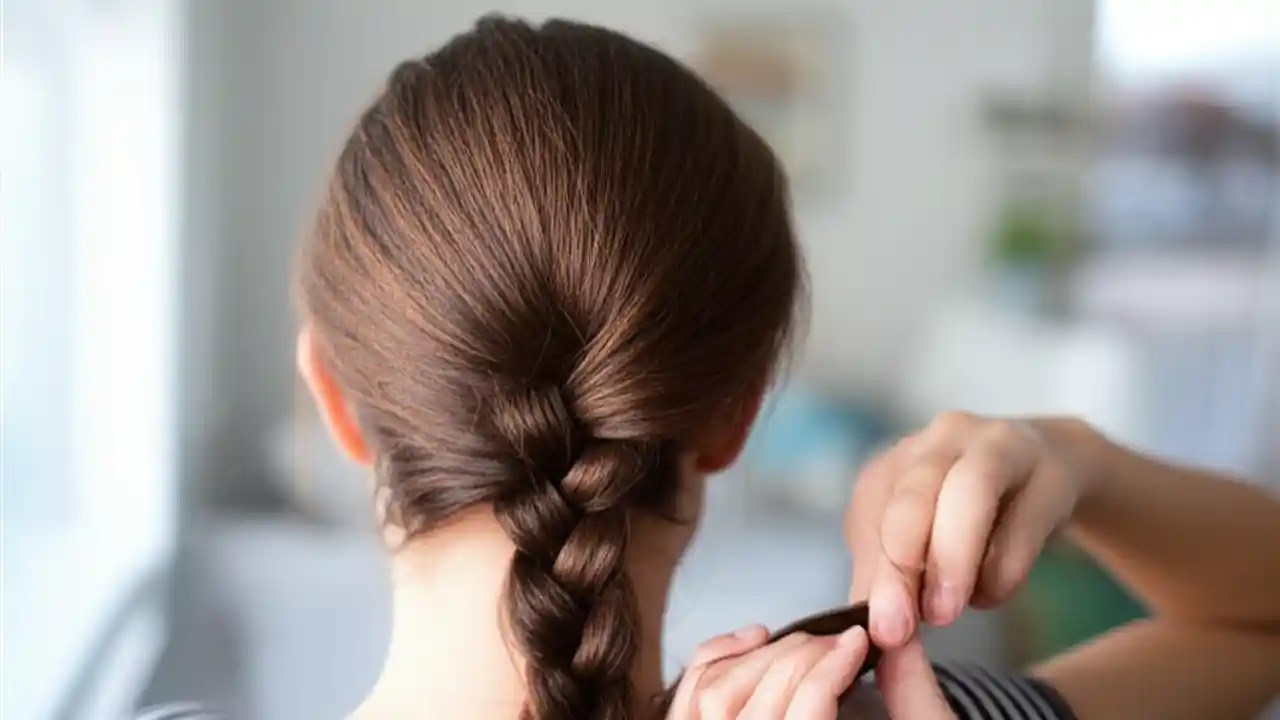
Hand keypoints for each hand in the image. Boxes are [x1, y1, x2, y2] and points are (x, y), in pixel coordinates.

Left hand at [667, 626, 956, 718]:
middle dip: (801, 654)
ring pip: (716, 695)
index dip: (831, 664)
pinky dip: (716, 660)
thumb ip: (910, 697)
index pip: (806, 711)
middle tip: (837, 642)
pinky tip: (752, 642)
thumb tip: (899, 640)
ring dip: (760, 655)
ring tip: (802, 645)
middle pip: (758, 698)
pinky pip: (690, 700)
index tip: (857, 639)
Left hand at [846, 412, 1094, 647]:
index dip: (871, 572)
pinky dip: (1005, 565)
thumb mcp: (924, 543)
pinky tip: (991, 594)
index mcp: (896, 461)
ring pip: (969, 490)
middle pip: (914, 492)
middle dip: (902, 565)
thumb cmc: (972, 515)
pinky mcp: (1051, 468)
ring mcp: (998, 445)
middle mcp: (940, 440)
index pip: (870, 511)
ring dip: (952, 557)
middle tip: (902, 627)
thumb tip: (879, 636)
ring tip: (944, 612)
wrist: (1052, 466)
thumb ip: (897, 581)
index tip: (879, 631)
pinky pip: (1026, 518)